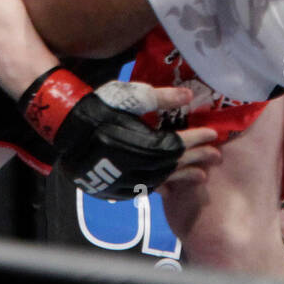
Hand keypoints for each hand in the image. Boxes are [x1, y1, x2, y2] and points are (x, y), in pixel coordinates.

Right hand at [57, 81, 220, 197]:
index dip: (199, 138)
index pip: (181, 142)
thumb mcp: (132, 96)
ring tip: (202, 175)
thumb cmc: (101, 107)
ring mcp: (129, 179)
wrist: (66, 127)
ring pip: (165, 179)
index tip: (214, 134)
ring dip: (185, 176)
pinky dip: (163, 184)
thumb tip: (189, 96)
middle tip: (217, 155)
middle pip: (177, 163)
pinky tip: (171, 183)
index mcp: (148, 144)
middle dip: (198, 158)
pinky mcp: (117, 187)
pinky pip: (147, 188)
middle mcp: (142, 166)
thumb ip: (162, 98)